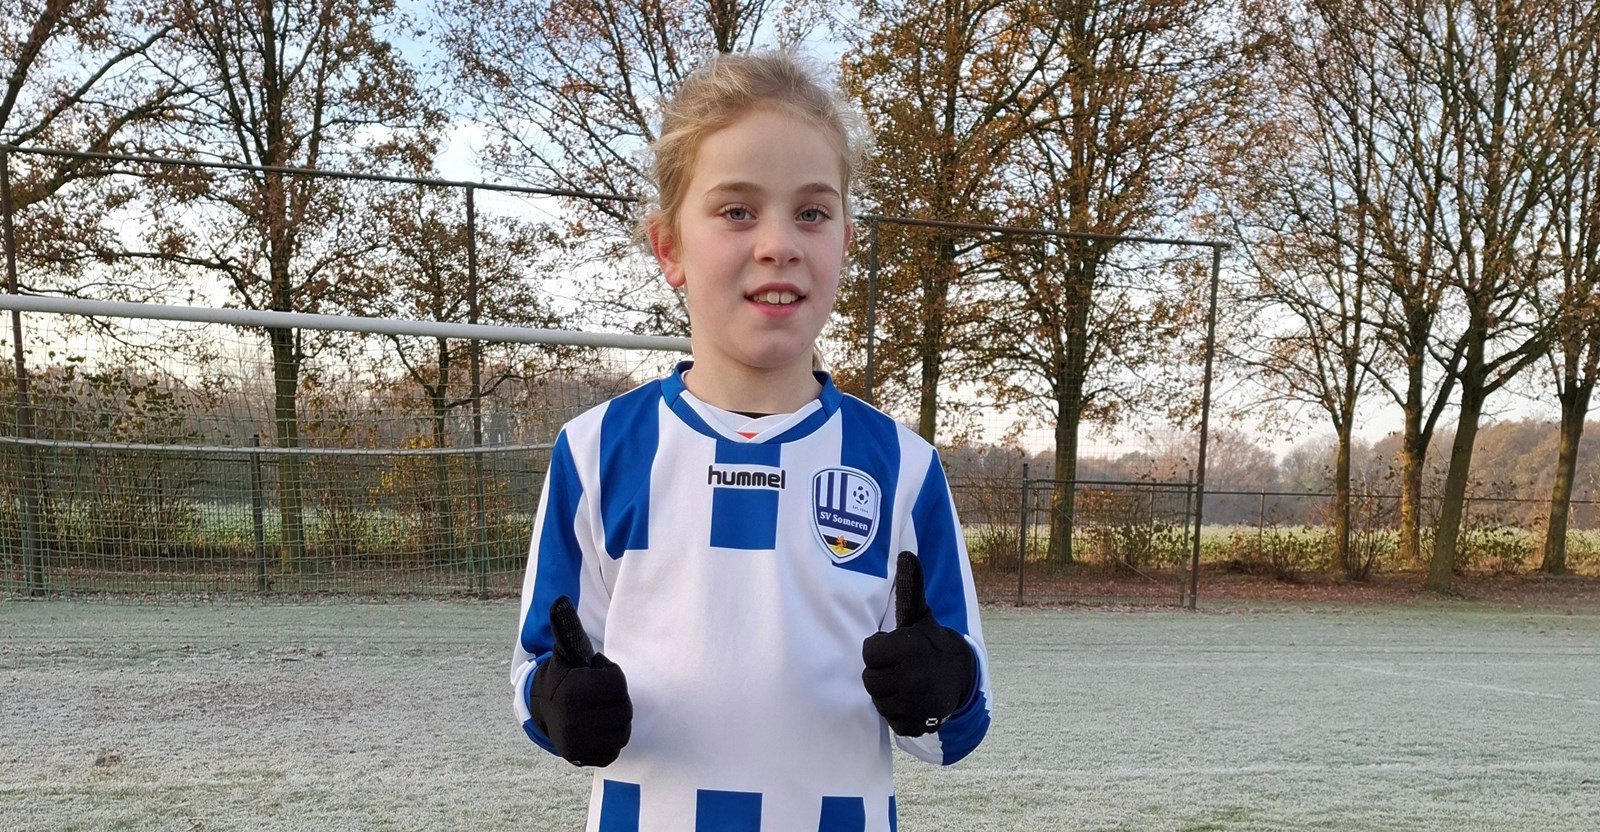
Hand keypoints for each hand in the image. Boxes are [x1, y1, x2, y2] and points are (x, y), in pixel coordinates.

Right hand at [529, 596, 631, 765]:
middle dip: (615, 699)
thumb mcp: (566, 652)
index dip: (610, 676)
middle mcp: (574, 719)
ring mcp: (577, 742)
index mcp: (574, 691)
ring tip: (598, 710)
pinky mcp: (581, 758)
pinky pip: (613, 751)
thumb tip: (559, 599)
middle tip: (598, 695)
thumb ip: (567, 628)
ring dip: (615, 720)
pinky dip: (609, 741)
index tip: (595, 674)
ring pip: (622, 732)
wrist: (543, 709)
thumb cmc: (565, 676)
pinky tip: (597, 728)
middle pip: (624, 710)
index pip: (618, 684)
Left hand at [861, 551, 976, 736]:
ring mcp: (917, 703)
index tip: (893, 648)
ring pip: (878, 702)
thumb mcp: (920, 616)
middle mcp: (914, 676)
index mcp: (909, 647)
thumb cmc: (930, 642)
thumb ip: (911, 589)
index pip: (868, 652)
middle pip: (869, 680)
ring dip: (887, 694)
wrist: (962, 675)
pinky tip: (910, 701)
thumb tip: (908, 554)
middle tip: (897, 667)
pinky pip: (893, 721)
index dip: (878, 649)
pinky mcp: (920, 723)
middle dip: (880, 673)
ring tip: (904, 683)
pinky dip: (899, 713)